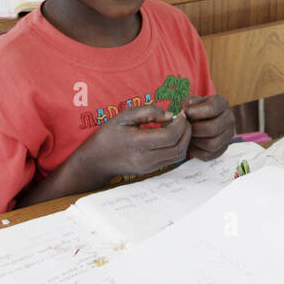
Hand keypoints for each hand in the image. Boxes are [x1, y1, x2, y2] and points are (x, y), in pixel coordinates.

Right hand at [76, 105, 192, 180]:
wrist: (97, 160)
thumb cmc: (108, 135)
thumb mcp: (124, 116)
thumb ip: (147, 112)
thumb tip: (170, 115)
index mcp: (137, 143)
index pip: (170, 136)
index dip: (181, 124)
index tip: (180, 114)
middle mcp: (146, 158)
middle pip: (179, 147)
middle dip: (187, 132)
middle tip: (184, 120)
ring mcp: (149, 167)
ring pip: (179, 155)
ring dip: (185, 140)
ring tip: (179, 127)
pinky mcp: (152, 171)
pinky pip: (173, 160)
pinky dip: (178, 147)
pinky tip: (172, 137)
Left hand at [181, 94, 233, 160]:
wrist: (206, 119)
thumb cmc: (197, 109)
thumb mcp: (193, 101)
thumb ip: (189, 104)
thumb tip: (186, 111)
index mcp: (222, 103)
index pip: (212, 108)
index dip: (195, 112)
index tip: (186, 113)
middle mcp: (229, 118)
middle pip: (212, 129)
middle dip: (194, 130)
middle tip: (186, 128)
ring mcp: (228, 135)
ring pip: (211, 144)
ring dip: (196, 142)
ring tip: (188, 136)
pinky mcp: (223, 148)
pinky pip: (209, 155)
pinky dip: (196, 152)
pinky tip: (191, 144)